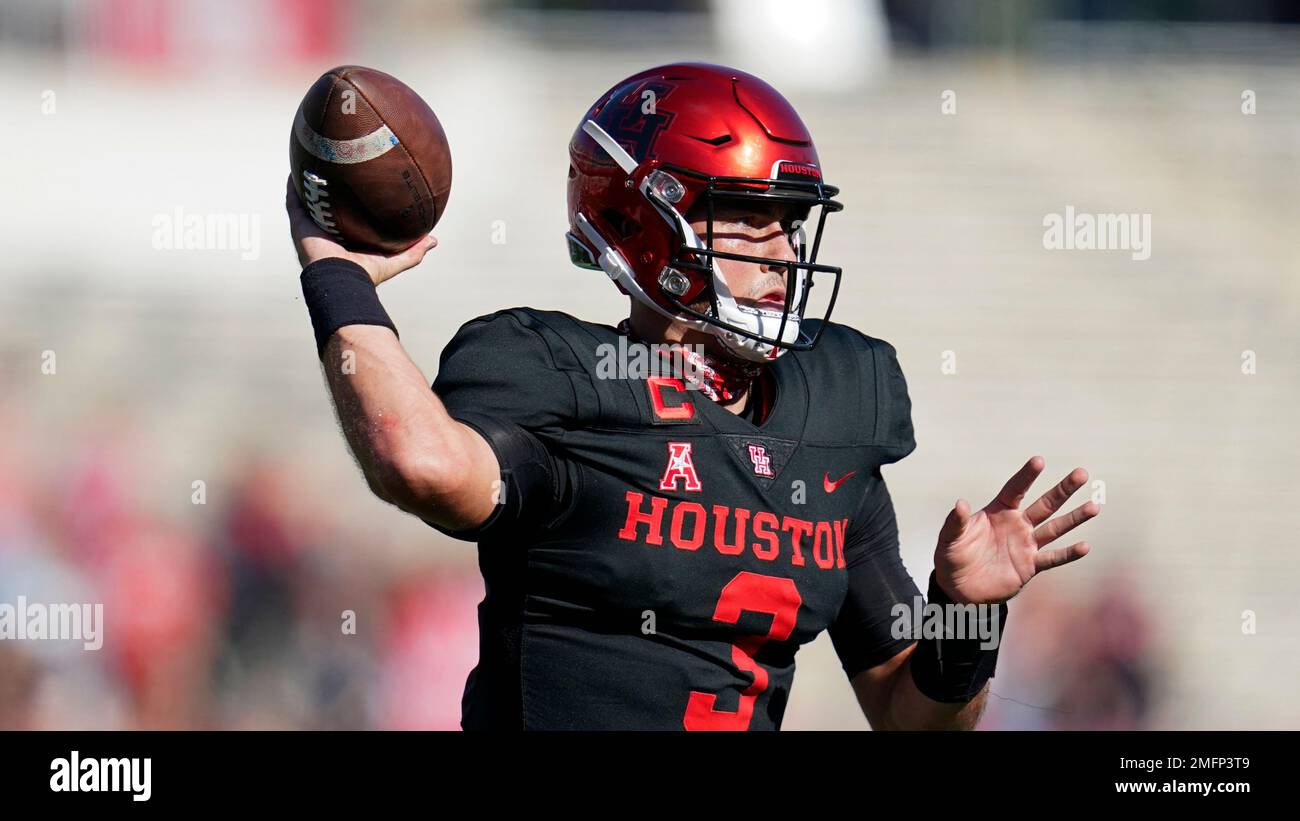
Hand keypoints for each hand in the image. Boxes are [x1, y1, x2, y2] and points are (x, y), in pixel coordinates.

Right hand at [285, 176, 436, 285]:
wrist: (343, 280)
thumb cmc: (365, 274)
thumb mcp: (394, 261)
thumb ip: (413, 251)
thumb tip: (434, 240)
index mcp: (346, 239)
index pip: (347, 217)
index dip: (350, 202)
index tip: (359, 184)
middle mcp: (328, 232)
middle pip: (326, 206)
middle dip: (329, 188)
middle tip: (336, 167)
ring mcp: (312, 227)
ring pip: (307, 201)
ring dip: (309, 183)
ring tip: (313, 161)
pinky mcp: (300, 225)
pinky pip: (293, 202)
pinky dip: (293, 187)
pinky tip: (296, 171)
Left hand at [934, 456, 1098, 604]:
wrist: (959, 588)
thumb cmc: (953, 556)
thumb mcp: (950, 538)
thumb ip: (956, 521)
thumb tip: (960, 504)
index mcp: (999, 511)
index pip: (1016, 489)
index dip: (1027, 476)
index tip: (1039, 461)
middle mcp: (1017, 524)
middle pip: (1045, 504)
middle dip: (1063, 490)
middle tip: (1081, 474)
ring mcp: (1026, 545)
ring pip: (1054, 528)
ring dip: (1074, 518)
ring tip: (1094, 506)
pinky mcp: (1030, 566)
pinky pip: (1052, 558)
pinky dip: (1067, 553)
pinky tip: (1084, 546)